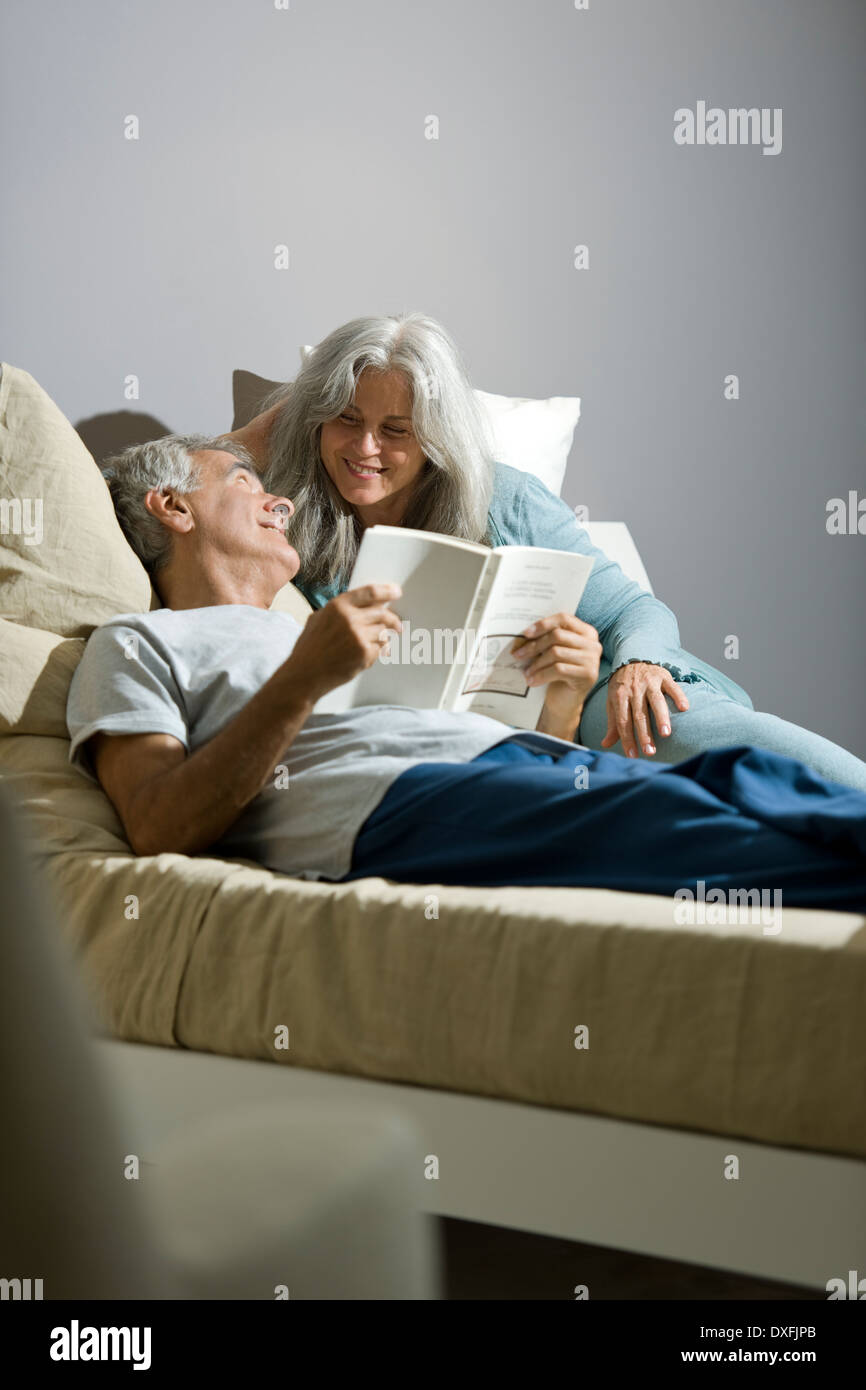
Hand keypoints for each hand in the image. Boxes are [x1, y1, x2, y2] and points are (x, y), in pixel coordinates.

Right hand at [284, 583, 402, 700]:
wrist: (304, 675)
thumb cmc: (309, 649)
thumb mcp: (318, 619)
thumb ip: (340, 610)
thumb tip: (364, 604)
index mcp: (338, 606)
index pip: (371, 592)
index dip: (387, 591)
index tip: (396, 592)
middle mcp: (349, 619)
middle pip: (383, 614)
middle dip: (393, 620)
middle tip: (397, 625)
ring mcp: (358, 637)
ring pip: (384, 632)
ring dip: (383, 638)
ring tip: (376, 644)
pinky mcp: (364, 654)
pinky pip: (381, 649)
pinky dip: (378, 652)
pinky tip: (367, 656)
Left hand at [511, 613, 602, 739]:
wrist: (564, 702)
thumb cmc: (556, 675)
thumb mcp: (552, 653)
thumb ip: (545, 639)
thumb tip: (522, 634)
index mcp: (586, 632)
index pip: (564, 619)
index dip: (543, 624)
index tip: (525, 633)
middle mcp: (593, 644)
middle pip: (557, 636)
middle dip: (534, 645)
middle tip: (518, 654)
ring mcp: (593, 660)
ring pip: (556, 653)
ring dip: (536, 663)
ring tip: (526, 672)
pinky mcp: (588, 676)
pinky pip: (559, 670)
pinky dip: (541, 675)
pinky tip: (531, 681)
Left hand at [601, 661, 689, 757]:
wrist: (633, 657)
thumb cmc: (623, 685)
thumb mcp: (613, 701)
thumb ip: (612, 723)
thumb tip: (606, 744)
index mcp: (619, 697)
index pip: (623, 722)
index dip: (627, 739)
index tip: (632, 755)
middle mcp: (634, 689)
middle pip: (639, 715)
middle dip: (644, 734)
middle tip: (650, 752)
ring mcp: (649, 682)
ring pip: (656, 701)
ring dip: (661, 718)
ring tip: (665, 734)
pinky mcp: (663, 676)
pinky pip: (673, 687)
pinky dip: (679, 696)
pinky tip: (684, 708)